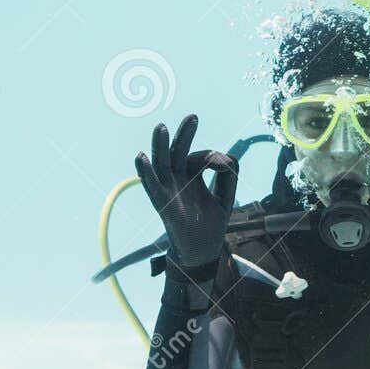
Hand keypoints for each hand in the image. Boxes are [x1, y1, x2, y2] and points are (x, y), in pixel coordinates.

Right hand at [134, 115, 238, 269]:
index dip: (214, 157)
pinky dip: (145, 171)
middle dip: (185, 134)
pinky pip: (151, 185)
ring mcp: (168, 189)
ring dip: (161, 145)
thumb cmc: (211, 222)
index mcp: (193, 176)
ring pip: (162, 163)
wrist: (202, 250)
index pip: (201, 157)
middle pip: (179, 151)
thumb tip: (226, 157)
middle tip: (193, 117)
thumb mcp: (226, 195)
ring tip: (161, 127)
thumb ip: (228, 175)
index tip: (224, 165)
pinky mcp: (162, 203)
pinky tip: (141, 157)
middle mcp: (178, 179)